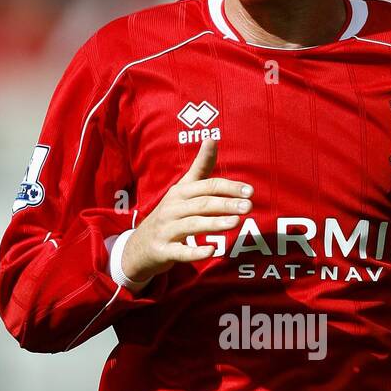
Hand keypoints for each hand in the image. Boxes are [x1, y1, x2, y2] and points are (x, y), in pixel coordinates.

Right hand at [121, 140, 252, 285]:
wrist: (140, 246)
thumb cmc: (170, 215)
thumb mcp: (183, 189)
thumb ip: (200, 167)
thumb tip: (212, 138)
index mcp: (180, 192)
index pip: (207, 186)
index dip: (228, 187)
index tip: (250, 191)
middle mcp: (172, 208)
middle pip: (202, 204)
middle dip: (225, 204)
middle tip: (248, 207)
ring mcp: (166, 230)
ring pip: (192, 225)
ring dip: (214, 223)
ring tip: (236, 223)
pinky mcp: (163, 250)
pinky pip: (180, 252)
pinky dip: (195, 252)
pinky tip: (211, 251)